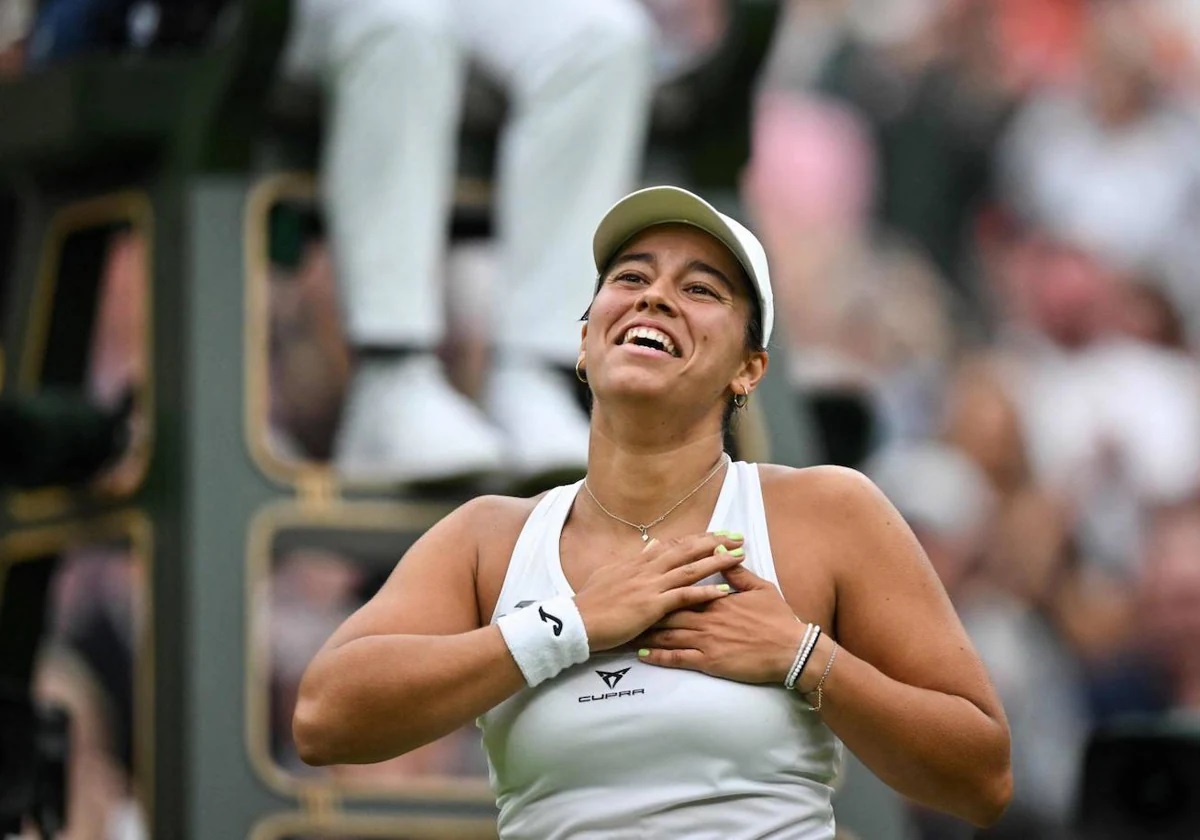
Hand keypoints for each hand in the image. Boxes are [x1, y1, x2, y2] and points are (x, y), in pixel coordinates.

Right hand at [575, 533, 745, 651]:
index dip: (696, 539)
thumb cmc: (590, 603)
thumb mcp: (610, 575)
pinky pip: (684, 596)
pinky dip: (705, 592)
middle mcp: (646, 569)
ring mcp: (650, 586)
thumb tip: (649, 546)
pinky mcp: (652, 605)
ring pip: (690, 569)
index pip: (673, 545)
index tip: (716, 535)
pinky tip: (724, 591)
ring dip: (717, 562)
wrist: (577, 621)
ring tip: (739, 556)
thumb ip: (632, 562)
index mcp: (637, 563)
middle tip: (737, 536)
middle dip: (714, 542)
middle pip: (687, 550)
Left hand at [635, 563, 806, 683]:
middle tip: (624, 608)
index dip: (661, 587)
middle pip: (668, 611)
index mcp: (716, 600)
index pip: (682, 589)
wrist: (792, 650)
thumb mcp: (760, 589)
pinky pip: (678, 658)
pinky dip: (658, 656)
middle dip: (645, 610)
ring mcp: (707, 641)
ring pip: (668, 634)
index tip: (642, 584)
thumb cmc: (778, 619)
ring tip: (626, 630)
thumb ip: (737, 574)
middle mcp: (707, 618)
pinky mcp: (710, 662)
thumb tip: (722, 554)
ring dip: (645, 632)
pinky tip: (643, 654)